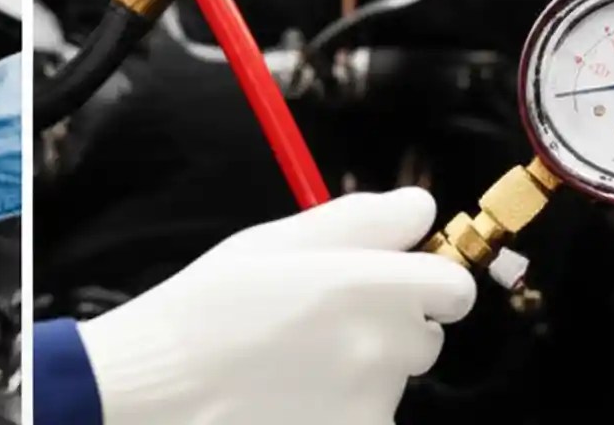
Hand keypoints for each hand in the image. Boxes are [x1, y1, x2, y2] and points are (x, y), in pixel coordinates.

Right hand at [76, 188, 475, 424]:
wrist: (159, 386)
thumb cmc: (209, 308)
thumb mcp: (273, 241)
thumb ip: (359, 220)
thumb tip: (421, 208)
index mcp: (371, 286)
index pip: (454, 287)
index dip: (422, 280)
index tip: (383, 280)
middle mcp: (384, 349)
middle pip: (423, 334)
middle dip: (385, 324)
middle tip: (315, 319)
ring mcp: (372, 405)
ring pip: (390, 379)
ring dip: (358, 370)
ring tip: (287, 361)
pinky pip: (363, 416)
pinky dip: (337, 409)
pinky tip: (286, 395)